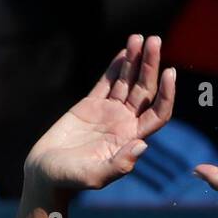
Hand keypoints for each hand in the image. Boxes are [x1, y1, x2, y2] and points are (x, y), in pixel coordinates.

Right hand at [23, 34, 175, 192]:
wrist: (46, 174)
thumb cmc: (71, 180)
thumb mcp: (95, 176)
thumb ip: (119, 165)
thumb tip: (143, 146)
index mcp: (130, 139)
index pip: (157, 113)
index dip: (166, 94)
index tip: (170, 72)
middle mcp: (124, 124)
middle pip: (145, 91)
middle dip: (151, 66)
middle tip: (154, 40)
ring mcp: (108, 113)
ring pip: (127, 82)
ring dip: (135, 60)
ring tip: (140, 37)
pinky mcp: (91, 105)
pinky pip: (107, 81)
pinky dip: (116, 65)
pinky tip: (125, 50)